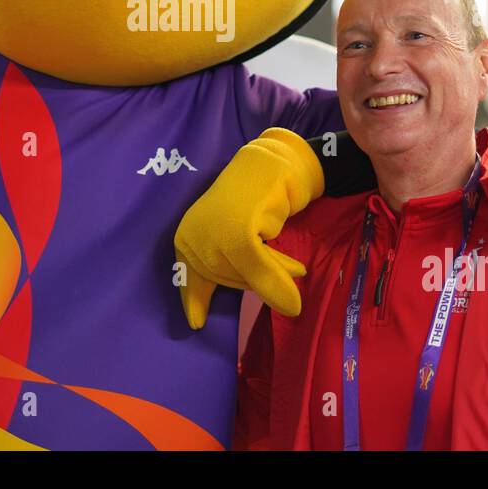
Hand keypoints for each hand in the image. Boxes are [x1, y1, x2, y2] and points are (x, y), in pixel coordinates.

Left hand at [174, 128, 322, 328]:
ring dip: (274, 274)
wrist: (274, 165)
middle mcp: (195, 236)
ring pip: (244, 276)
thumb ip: (244, 271)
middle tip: (280, 266)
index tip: (195, 323)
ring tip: (295, 268)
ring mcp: (213, 234)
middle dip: (254, 277)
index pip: (191, 279)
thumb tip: (280, 309)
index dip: (194, 300)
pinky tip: (298, 273)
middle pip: (227, 281)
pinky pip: (256, 268)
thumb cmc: (255, 201)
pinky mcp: (238, 233)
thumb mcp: (242, 242)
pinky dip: (278, 278)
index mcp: (188, 238)